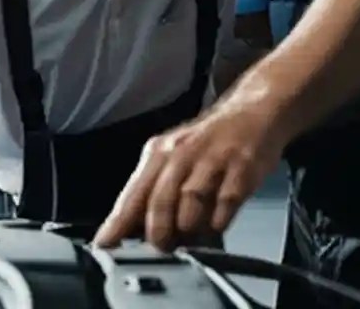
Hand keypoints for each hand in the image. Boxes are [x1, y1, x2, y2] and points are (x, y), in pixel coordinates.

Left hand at [93, 107, 285, 251]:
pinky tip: (216, 224)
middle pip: (160, 198)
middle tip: (161, 248)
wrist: (253, 111)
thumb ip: (155, 190)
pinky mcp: (243, 167)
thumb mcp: (175, 158)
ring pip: (191, 199)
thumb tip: (133, 229)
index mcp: (159, 152)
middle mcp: (183, 153)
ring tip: (189, 239)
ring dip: (188, 227)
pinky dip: (219, 219)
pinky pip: (227, 200)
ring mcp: (214, 159)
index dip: (118, 222)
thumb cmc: (209, 143)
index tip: (106, 243)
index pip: (133, 192)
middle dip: (157, 231)